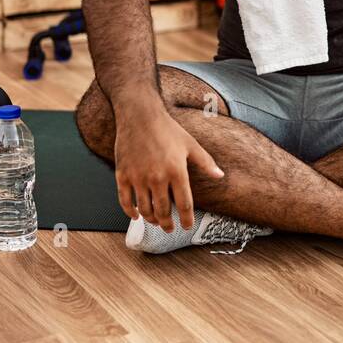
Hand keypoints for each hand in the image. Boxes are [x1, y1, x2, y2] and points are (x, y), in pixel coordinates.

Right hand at [113, 102, 222, 231]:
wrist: (139, 115)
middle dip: (168, 224)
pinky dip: (130, 212)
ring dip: (151, 219)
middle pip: (163, 211)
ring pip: (144, 209)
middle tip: (170, 228)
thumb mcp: (191, 144)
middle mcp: (157, 177)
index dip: (186, 219)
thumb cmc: (166, 128)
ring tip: (156, 221)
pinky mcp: (123, 174)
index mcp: (177, 171)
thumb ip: (205, 162)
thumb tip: (220, 175)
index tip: (186, 226)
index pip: (184, 205)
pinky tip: (136, 215)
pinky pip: (125, 200)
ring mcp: (138, 177)